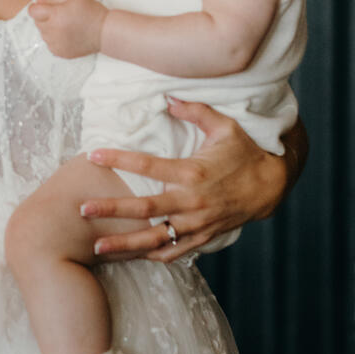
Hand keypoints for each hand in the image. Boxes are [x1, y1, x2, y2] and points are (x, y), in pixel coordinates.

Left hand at [28, 0, 106, 58]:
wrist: (105, 32)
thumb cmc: (91, 12)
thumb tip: (37, 1)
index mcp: (55, 15)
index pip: (32, 11)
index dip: (38, 7)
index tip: (46, 7)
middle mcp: (53, 31)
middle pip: (37, 22)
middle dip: (45, 17)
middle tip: (62, 15)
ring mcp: (55, 44)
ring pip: (43, 33)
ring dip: (50, 28)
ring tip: (67, 26)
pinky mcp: (59, 52)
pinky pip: (50, 44)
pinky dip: (55, 39)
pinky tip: (68, 35)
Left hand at [81, 100, 304, 262]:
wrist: (272, 185)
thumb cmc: (245, 152)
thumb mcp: (224, 126)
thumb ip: (195, 111)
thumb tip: (168, 97)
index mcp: (193, 172)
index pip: (148, 166)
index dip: (119, 159)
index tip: (93, 155)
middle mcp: (192, 201)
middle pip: (144, 208)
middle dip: (112, 209)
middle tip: (82, 209)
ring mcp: (197, 223)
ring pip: (155, 237)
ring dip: (125, 243)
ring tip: (97, 246)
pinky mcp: (203, 236)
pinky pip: (174, 251)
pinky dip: (152, 254)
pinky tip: (131, 256)